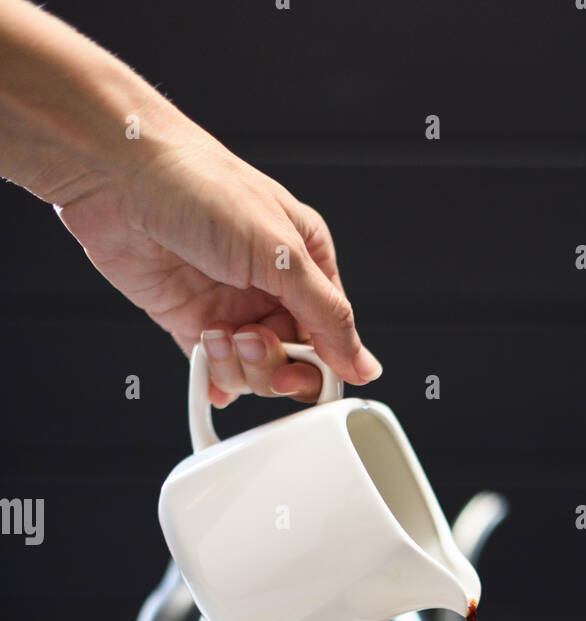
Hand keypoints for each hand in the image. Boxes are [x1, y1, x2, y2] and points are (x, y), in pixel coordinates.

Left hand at [56, 128, 380, 406]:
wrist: (118, 176)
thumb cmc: (200, 187)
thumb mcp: (283, 253)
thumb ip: (328, 315)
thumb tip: (363, 363)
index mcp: (306, 261)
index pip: (332, 334)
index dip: (320, 362)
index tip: (298, 369)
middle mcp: (272, 286)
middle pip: (295, 360)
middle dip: (273, 364)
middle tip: (253, 343)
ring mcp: (231, 306)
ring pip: (254, 372)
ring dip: (237, 366)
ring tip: (216, 333)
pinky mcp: (191, 321)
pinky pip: (215, 370)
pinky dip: (212, 377)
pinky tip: (205, 360)